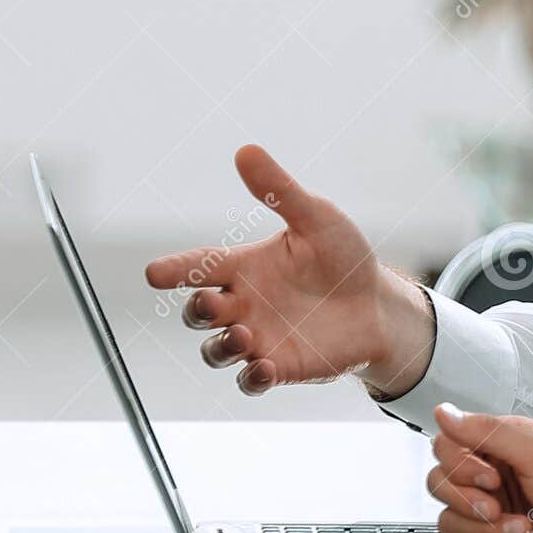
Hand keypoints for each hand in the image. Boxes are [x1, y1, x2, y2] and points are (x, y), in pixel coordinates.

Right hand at [144, 144, 434, 395]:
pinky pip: (250, 382)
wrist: (377, 303)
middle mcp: (243, 304)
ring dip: (221, 346)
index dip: (175, 269)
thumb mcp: (316, 219)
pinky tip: (264, 368)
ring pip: (216, 350)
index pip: (198, 266)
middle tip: (211, 301)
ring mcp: (259, 339)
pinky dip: (251, 378)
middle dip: (196, 309)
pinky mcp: (280, 366)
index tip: (155, 273)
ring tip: (244, 335)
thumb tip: (245, 150)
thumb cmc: (342, 257)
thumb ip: (279, 191)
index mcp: (244, 266)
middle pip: (198, 312)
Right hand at [428, 404, 532, 532]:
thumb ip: (490, 430)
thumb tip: (445, 412)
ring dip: (485, 530)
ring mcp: (489, 514)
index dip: (459, 464)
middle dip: (467, 501)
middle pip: (439, 483)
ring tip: (521, 531)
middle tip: (499, 507)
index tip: (491, 476)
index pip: (447, 445)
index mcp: (502, 447)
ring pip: (448, 520)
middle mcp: (492, 478)